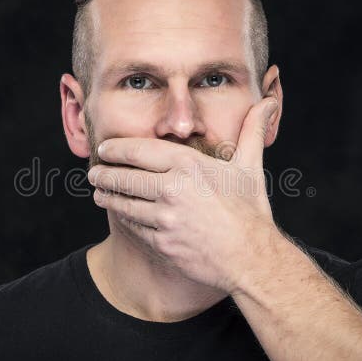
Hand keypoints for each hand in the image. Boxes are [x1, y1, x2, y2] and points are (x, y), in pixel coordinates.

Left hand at [87, 96, 280, 292]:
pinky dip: (125, 221)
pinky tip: (121, 216)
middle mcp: (173, 189)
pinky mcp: (162, 243)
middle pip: (124, 177)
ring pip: (124, 204)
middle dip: (104, 174)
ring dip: (108, 198)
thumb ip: (251, 130)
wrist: (252, 257)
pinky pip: (135, 228)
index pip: (139, 151)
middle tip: (94, 173)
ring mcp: (166, 218)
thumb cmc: (250, 210)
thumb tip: (267, 102)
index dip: (116, 149)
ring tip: (99, 194)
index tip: (104, 149)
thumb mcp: (249, 166)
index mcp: (189, 165)